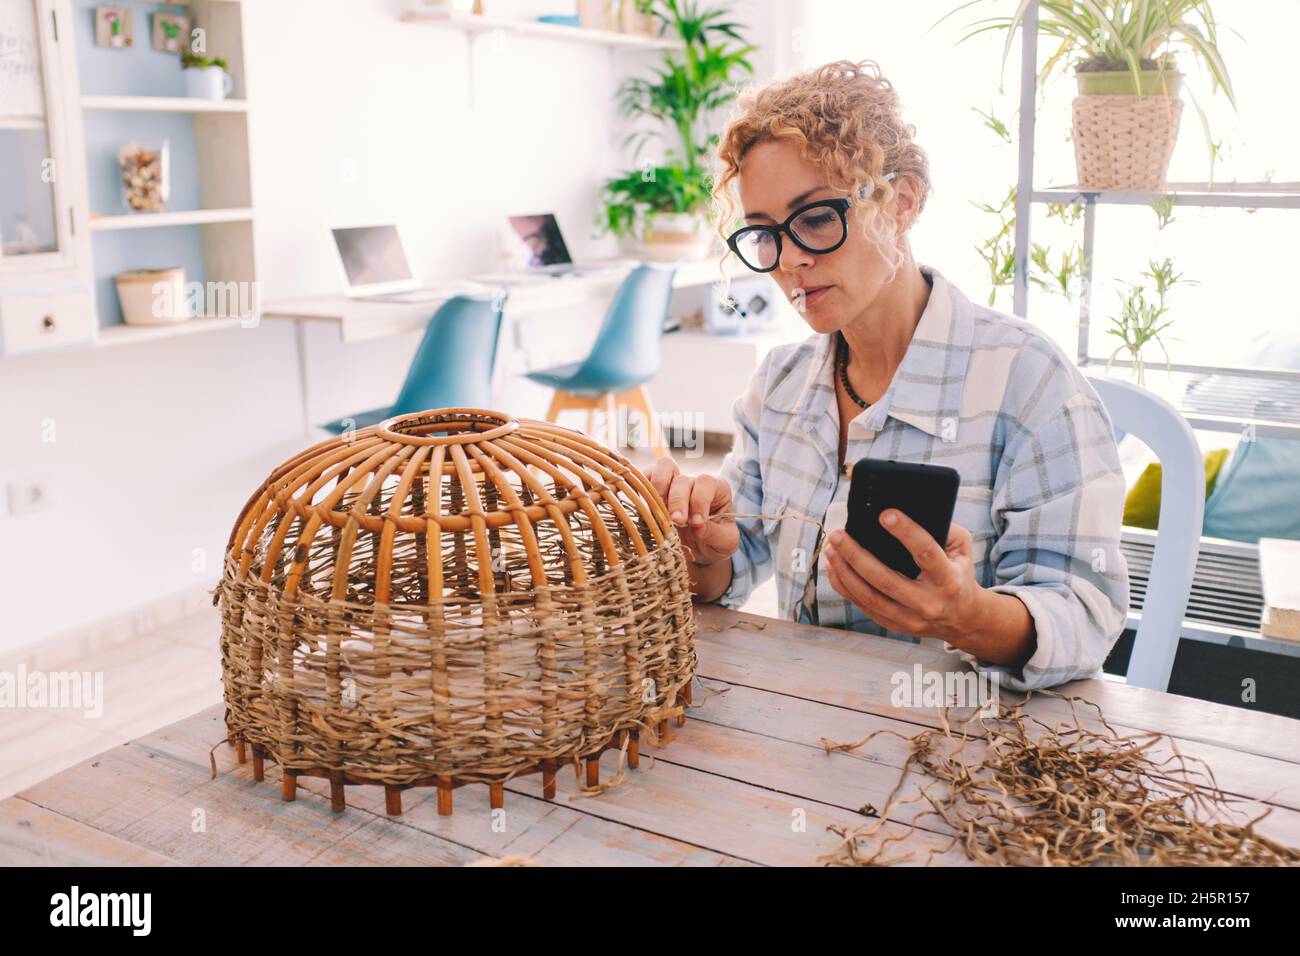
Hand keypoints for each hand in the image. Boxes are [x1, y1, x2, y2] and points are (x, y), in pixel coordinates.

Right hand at [645, 456, 739, 566]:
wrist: (701, 547)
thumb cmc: (716, 540)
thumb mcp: (725, 541)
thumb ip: (714, 533)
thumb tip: (696, 527)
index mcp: (717, 488)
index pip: (706, 483)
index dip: (700, 501)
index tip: (697, 523)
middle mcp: (694, 480)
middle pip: (683, 479)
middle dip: (678, 501)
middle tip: (677, 522)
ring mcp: (674, 481)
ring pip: (664, 467)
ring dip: (658, 487)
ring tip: (657, 510)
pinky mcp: (655, 488)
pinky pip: (645, 476)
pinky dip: (642, 486)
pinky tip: (644, 506)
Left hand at [822, 509, 985, 643]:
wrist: (963, 618)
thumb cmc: (958, 574)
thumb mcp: (962, 549)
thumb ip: (944, 529)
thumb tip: (911, 509)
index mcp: (949, 579)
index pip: (926, 553)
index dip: (905, 532)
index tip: (884, 514)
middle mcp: (928, 602)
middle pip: (885, 580)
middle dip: (857, 555)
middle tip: (838, 534)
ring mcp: (910, 618)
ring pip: (869, 596)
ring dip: (844, 571)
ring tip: (830, 548)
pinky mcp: (895, 625)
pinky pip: (863, 606)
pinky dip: (844, 586)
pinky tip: (833, 567)